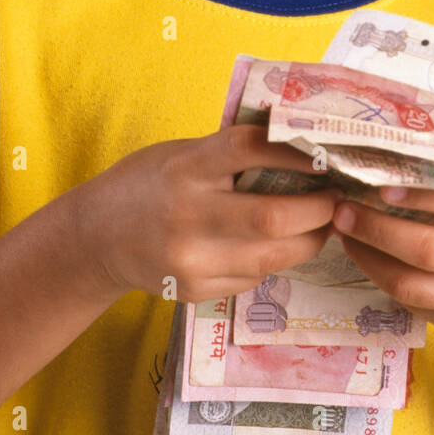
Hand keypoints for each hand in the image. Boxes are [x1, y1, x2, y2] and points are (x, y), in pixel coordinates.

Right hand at [70, 123, 338, 303]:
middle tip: (337, 198)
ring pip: (272, 256)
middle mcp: (188, 214)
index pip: (252, 150)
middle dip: (319, 208)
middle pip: (274, 216)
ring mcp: (190, 259)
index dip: (298, 151)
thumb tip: (302, 144)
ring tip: (324, 223)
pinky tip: (283, 245)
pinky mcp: (194, 290)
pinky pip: (253, 276)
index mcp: (187, 167)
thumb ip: (232, 153)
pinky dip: (276, 260)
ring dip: (310, 239)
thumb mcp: (182, 152)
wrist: (95, 237)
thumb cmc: (148, 182)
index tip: (327, 153)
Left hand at [331, 173, 433, 338]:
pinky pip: (414, 305)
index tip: (381, 185)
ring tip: (345, 233)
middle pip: (430, 251)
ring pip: (413, 287)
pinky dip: (383, 279)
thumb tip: (397, 154)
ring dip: (369, 259)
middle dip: (377, 229)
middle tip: (343, 209)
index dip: (421, 195)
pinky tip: (368, 256)